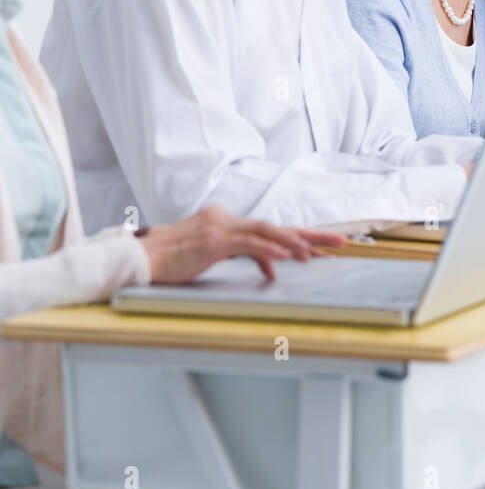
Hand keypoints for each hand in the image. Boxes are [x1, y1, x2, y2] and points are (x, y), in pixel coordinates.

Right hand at [140, 204, 346, 283]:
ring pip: (265, 232)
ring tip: (317, 254)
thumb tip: (273, 269)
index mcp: (227, 221)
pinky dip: (269, 251)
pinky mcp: (212, 241)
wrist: (141, 258)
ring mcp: (219, 228)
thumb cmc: (174, 260)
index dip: (299, 237)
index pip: (270, 229)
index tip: (324, 246)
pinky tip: (286, 258)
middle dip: (311, 236)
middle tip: (340, 242)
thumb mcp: (213, 257)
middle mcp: (226, 219)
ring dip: (294, 244)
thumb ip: (243, 255)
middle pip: (275, 226)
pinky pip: (248, 244)